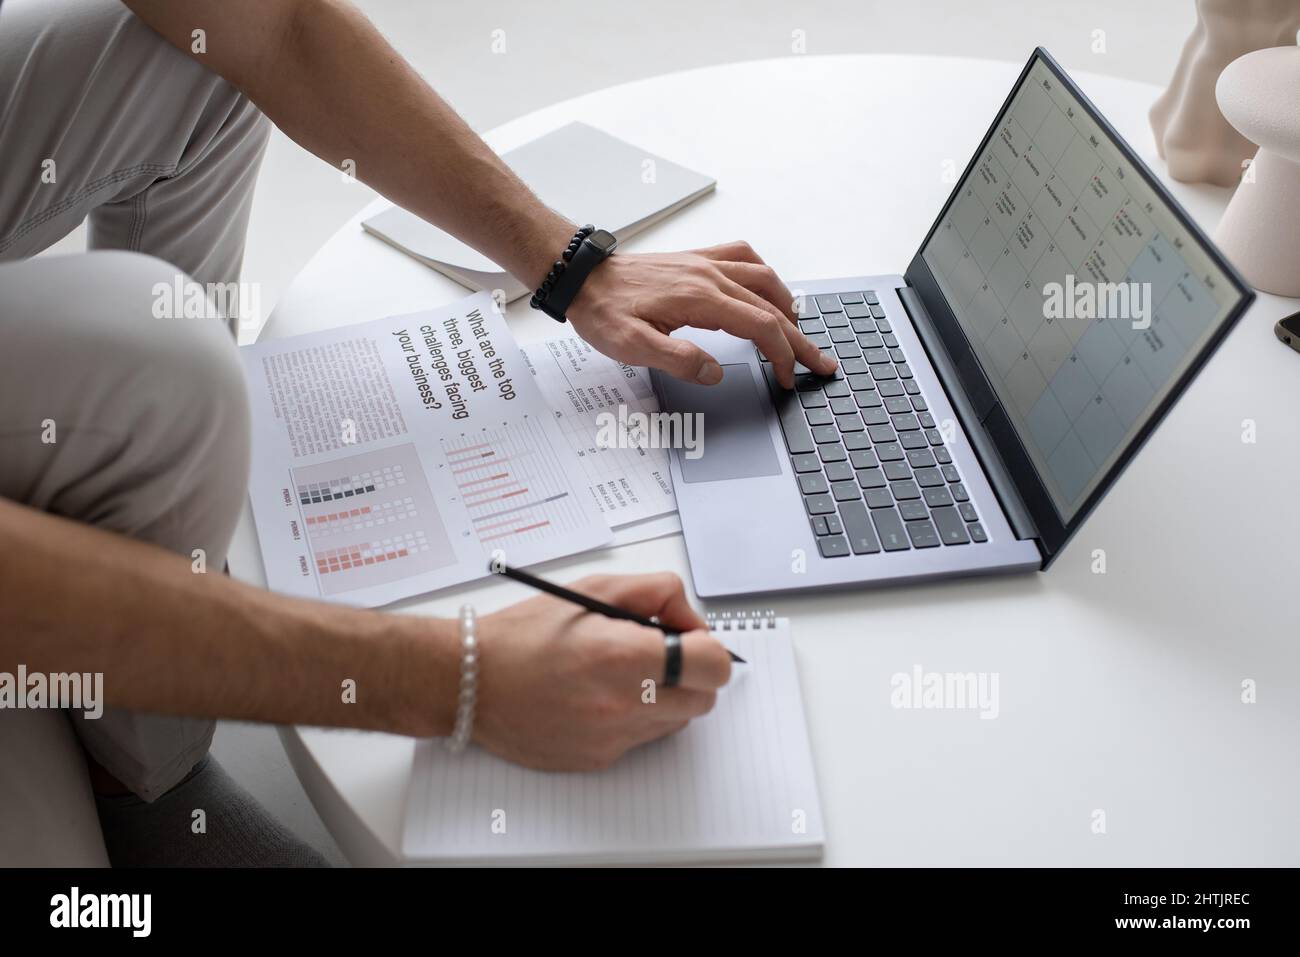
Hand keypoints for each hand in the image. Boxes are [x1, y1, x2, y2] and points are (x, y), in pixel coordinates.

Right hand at [471, 573, 731, 770]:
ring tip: (622, 674)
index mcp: (625, 656)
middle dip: (692, 673)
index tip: (687, 638)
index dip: (707, 646)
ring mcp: (612, 739)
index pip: (713, 665)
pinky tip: (599, 697)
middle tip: (658, 654)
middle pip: (704, 699)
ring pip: (677, 722)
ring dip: (665, 697)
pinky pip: (642, 740)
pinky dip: (635, 718)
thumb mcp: (594, 589)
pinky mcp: (599, 759)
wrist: (471, 681)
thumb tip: (691, 620)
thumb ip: (656, 593)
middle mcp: (623, 705)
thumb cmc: (526, 634)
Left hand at [566, 240, 838, 388]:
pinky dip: (764, 274)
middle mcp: (710, 276)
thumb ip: (678, 360)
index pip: (760, 327)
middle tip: (820, 363)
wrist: (582, 276)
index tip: (787, 379)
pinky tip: (767, 287)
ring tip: (800, 330)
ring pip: (764, 279)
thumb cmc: (603, 310)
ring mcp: (705, 264)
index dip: (781, 356)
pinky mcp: (696, 260)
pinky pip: (743, 257)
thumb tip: (716, 372)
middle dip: (800, 339)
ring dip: (789, 305)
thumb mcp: (632, 346)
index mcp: (700, 299)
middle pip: (771, 306)